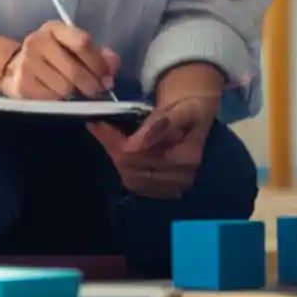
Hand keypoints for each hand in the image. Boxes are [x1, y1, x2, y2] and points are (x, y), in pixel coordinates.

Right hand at [0, 21, 119, 99]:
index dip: (98, 63)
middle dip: (91, 84)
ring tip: (73, 91)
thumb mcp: (71, 48)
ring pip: (64, 86)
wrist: (12, 67)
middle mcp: (37, 42)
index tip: (107, 77)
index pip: (81, 42)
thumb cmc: (50, 56)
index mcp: (53, 29)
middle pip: (74, 69)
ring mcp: (27, 63)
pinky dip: (59, 100)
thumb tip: (113, 63)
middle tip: (97, 91)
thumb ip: (96, 54)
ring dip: (74, 93)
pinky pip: (52, 98)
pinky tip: (57, 94)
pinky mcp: (21, 83)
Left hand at [87, 95, 218, 198]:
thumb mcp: (182, 108)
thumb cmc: (189, 108)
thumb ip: (165, 122)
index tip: (98, 122)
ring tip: (107, 138)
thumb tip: (146, 138)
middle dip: (112, 147)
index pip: (138, 154)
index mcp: (187, 157)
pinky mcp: (166, 189)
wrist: (198, 114)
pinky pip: (137, 186)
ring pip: (131, 179)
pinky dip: (124, 169)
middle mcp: (181, 176)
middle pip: (132, 169)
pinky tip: (119, 152)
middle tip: (98, 127)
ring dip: (116, 158)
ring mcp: (174, 186)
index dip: (114, 140)